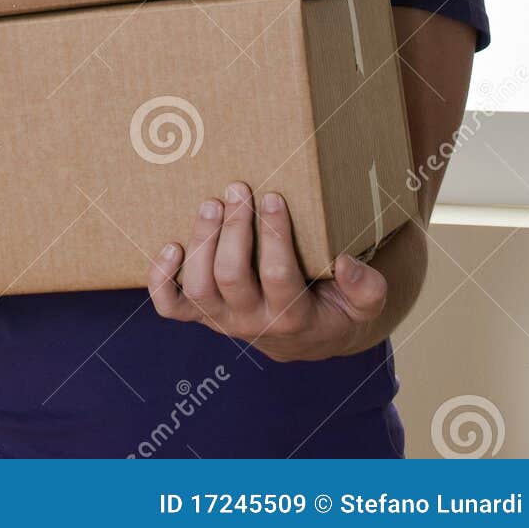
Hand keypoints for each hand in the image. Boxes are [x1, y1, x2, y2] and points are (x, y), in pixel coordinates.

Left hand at [148, 183, 387, 362]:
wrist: (309, 337)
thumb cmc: (336, 306)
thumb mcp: (364, 303)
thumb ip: (366, 287)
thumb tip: (345, 262)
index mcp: (294, 318)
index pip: (279, 277)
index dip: (274, 235)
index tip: (273, 197)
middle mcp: (253, 323)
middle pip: (231, 278)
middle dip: (233, 229)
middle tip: (238, 189)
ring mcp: (222, 320)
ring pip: (199, 287)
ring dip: (202, 240)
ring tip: (212, 203)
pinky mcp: (201, 314)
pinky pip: (170, 305)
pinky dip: (162, 277)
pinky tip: (171, 245)